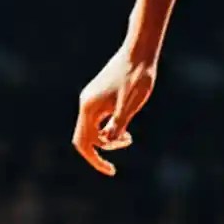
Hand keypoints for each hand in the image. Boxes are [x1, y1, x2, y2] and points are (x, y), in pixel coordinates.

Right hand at [73, 46, 156, 175]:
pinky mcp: (101, 96)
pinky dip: (112, 127)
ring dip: (110, 137)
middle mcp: (87, 104)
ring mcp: (93, 99)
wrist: (139, 52)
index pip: (84, 143)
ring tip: (129, 137)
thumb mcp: (130, 104)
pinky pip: (101, 120)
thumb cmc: (137, 77)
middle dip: (105, 147)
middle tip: (129, 141)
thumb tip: (108, 141)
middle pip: (88, 138)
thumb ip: (119, 124)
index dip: (95, 160)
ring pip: (96, 128)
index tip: (111, 171)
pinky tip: (126, 127)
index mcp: (90, 108)